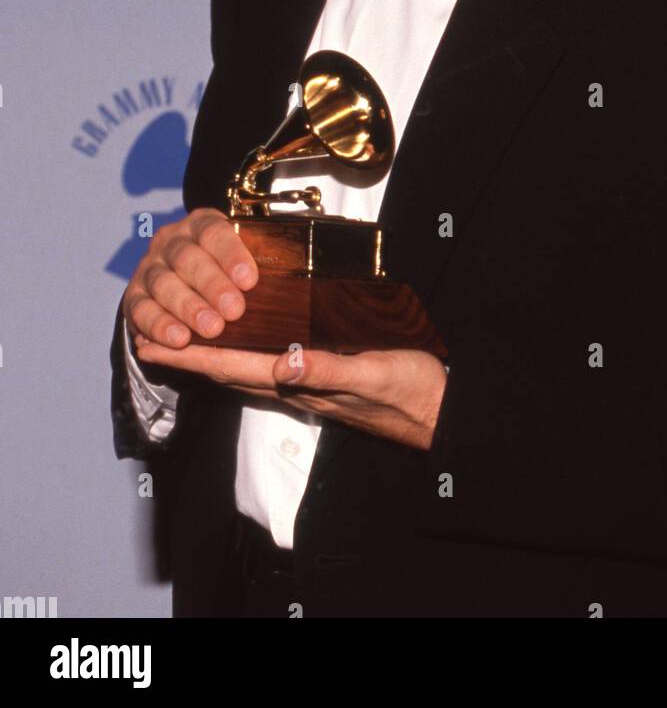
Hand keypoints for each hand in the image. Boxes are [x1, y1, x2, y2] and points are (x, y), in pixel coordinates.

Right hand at [123, 207, 257, 347]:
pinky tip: (178, 339)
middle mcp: (171, 241)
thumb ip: (262, 266)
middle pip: (188, 258)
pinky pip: (141, 310)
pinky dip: (159, 325)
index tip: (249, 280)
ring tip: (211, 329)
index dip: (231, 254)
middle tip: (234, 310)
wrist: (185, 287)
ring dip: (188, 307)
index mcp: (201, 224)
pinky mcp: (134, 296)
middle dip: (212, 285)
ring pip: (164, 284)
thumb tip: (289, 286)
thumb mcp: (242, 262)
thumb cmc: (226, 274)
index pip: (214, 232)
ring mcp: (149, 267)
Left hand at [132, 337, 448, 450]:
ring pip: (246, 369)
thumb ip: (328, 369)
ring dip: (211, 354)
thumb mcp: (372, 373)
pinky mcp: (324, 377)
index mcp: (302, 383)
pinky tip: (245, 342)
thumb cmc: (409, 390)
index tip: (152, 346)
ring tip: (182, 337)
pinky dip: (246, 352)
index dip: (191, 357)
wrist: (440, 409)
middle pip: (229, 370)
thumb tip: (283, 365)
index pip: (234, 368)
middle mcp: (297, 386)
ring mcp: (309, 385)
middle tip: (149, 335)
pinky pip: (271, 364)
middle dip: (188, 354)